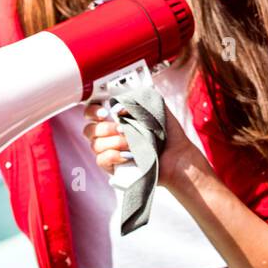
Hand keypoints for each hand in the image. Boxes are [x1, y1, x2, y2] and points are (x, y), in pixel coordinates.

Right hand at [82, 100, 196, 187]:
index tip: (105, 112)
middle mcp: (109, 135)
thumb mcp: (156, 109)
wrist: (178, 156)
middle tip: (123, 129)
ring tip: (133, 143)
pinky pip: (101, 160)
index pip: (92, 113)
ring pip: (96, 145)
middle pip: (89, 130)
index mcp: (116, 119)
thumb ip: (138, 101)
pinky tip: (128, 155)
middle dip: (105, 128)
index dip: (93, 111)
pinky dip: (113, 156)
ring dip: (115, 142)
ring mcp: (110, 152)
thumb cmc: (168, 133)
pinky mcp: (113, 167)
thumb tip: (118, 106)